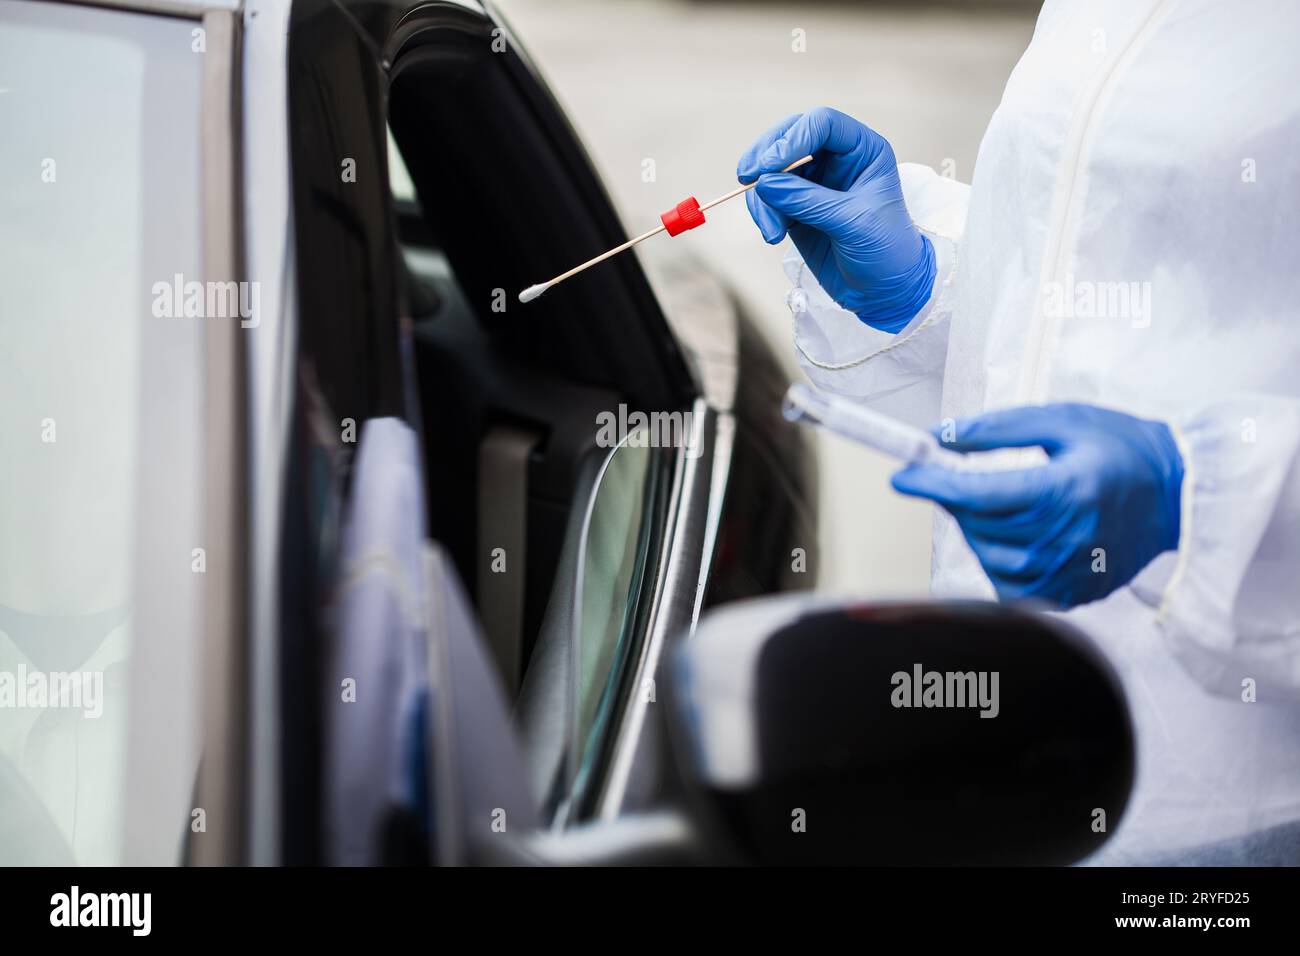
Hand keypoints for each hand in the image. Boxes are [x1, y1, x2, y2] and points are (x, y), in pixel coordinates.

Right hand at [736, 106, 935, 332]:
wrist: (883, 292)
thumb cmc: (886, 252)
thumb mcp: (852, 223)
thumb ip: (808, 200)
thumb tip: (765, 184)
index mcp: (863, 151)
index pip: (822, 124)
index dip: (792, 139)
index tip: (768, 166)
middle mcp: (837, 160)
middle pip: (790, 137)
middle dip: (766, 158)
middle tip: (747, 179)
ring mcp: (814, 183)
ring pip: (773, 171)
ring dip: (762, 198)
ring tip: (771, 231)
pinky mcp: (796, 207)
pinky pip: (768, 199)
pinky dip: (763, 213)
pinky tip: (773, 234)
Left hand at [891, 404, 1183, 607]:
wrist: (1178, 495)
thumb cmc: (1121, 449)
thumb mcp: (1061, 421)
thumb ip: (997, 429)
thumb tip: (940, 436)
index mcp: (1064, 491)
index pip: (978, 494)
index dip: (932, 484)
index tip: (902, 475)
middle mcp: (1064, 539)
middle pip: (977, 524)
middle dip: (958, 498)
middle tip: (967, 475)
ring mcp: (1067, 573)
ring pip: (986, 555)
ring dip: (979, 527)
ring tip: (1006, 501)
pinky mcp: (1069, 595)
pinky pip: (1007, 583)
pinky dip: (999, 557)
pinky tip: (1019, 533)